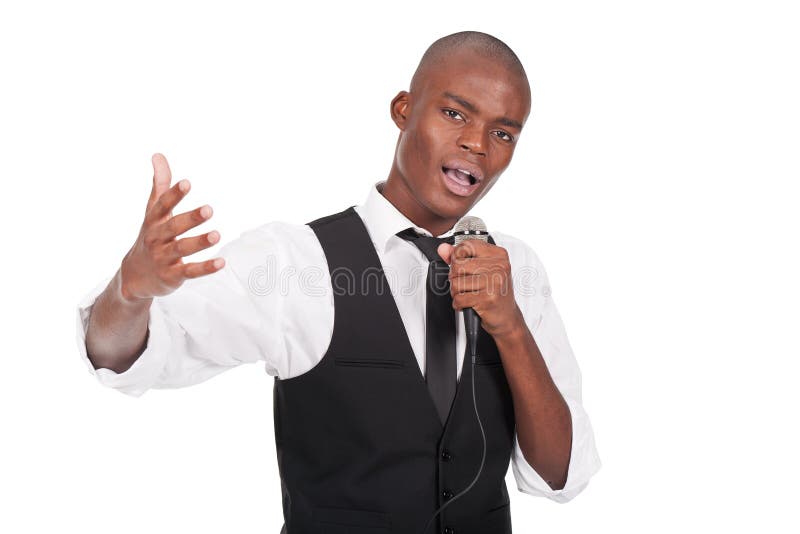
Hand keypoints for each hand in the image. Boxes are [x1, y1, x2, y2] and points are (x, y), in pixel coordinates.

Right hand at [119, 153, 223, 300]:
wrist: (134, 276)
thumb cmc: (150, 237)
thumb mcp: (152, 211)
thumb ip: (160, 185)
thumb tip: (158, 155)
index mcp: (153, 221)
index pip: (162, 205)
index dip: (174, 195)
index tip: (187, 183)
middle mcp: (157, 239)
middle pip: (174, 227)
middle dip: (191, 219)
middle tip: (209, 209)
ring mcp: (164, 258)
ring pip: (182, 249)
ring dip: (199, 242)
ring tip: (217, 235)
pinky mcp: (173, 276)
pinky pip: (191, 271)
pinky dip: (205, 268)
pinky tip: (222, 262)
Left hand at [437, 240, 524, 338]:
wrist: (507, 316)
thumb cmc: (495, 292)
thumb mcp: (481, 270)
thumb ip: (460, 257)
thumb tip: (443, 249)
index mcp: (498, 255)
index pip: (467, 245)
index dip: (456, 256)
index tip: (460, 264)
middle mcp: (499, 266)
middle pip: (458, 265)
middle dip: (454, 277)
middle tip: (463, 284)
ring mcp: (494, 282)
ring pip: (456, 282)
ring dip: (456, 292)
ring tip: (466, 294)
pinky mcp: (488, 298)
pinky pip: (459, 298)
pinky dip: (458, 304)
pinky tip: (467, 304)